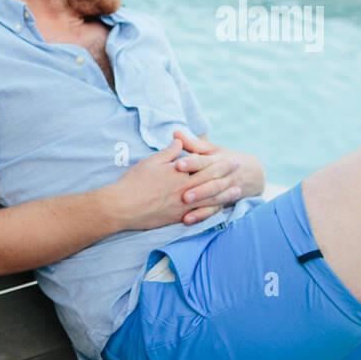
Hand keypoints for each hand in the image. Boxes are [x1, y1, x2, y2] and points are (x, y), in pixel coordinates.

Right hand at [107, 138, 231, 230]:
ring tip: (236, 190)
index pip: (203, 165)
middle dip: (226, 174)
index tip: (229, 158)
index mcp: (178, 173)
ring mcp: (182, 204)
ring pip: (209, 198)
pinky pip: (199, 214)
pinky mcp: (177, 217)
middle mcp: (183, 188)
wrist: (122, 207)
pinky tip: (219, 209)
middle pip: (210, 180)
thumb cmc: (133, 182)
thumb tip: (179, 142)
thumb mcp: (150, 162)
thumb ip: (168, 153)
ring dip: (224, 194)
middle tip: (238, 170)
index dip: (218, 162)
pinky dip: (211, 211)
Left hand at [170, 129, 262, 222]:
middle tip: (182, 193)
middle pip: (211, 181)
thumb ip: (193, 144)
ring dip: (200, 202)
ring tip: (184, 204)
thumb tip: (175, 133)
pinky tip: (188, 220)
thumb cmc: (224, 158)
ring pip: (214, 197)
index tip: (178, 165)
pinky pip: (214, 210)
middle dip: (197, 187)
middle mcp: (224, 175)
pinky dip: (201, 215)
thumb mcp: (212, 149)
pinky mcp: (224, 202)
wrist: (252, 173)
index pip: (205, 161)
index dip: (192, 163)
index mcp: (218, 160)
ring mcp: (226, 189)